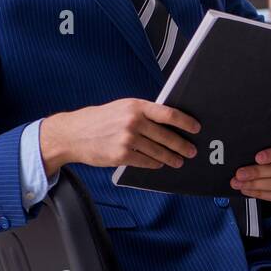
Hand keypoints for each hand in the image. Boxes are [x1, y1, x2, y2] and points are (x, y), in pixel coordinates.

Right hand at [40, 98, 199, 176]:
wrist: (73, 133)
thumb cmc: (100, 119)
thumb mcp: (122, 107)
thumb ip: (143, 112)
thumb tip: (169, 122)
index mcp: (136, 106)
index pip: (168, 114)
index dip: (186, 122)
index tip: (196, 128)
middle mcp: (133, 121)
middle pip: (166, 136)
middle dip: (182, 145)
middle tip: (191, 150)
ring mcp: (127, 139)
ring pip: (157, 151)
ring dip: (171, 158)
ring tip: (179, 160)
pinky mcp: (121, 155)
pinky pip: (145, 161)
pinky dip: (155, 164)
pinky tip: (160, 164)